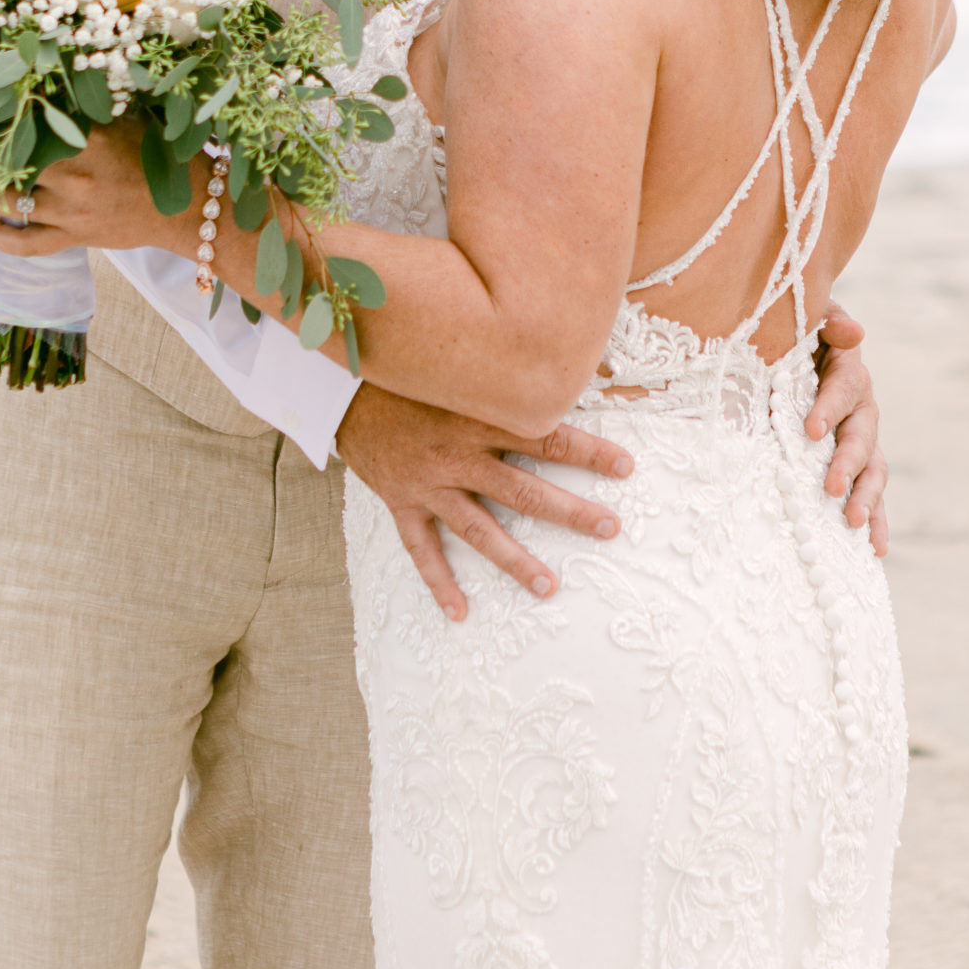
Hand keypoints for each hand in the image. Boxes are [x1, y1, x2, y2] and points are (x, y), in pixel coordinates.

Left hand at [0, 116, 194, 259]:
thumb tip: (53, 92)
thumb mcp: (129, 121)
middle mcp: (74, 174)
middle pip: (14, 161)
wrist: (190, 206)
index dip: (9, 117)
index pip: (34, 122)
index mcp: (88, 138)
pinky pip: (26, 243)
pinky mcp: (74, 236)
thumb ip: (91, 110)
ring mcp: (71, 209)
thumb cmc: (161, 157)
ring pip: (11, 200)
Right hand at [336, 381, 634, 622]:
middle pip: (523, 490)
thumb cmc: (408, 368)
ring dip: (515, 560)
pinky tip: (459, 613)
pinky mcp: (402, 501)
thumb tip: (558, 355)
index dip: (587, 451)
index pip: (545, 435)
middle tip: (609, 528)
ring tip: (549, 587)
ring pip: (480, 529)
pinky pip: (422, 549)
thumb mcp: (457, 362)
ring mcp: (429, 483)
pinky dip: (440, 582)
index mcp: (477, 416)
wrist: (342, 380)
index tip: (626, 466)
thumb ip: (502, 370)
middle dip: (570, 511)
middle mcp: (457, 453)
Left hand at [806, 299, 888, 555]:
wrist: (792, 351)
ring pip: (873, 468)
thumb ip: (828, 321)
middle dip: (847, 463)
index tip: (810, 430)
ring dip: (866, 497)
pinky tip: (876, 549)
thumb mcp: (808, 318)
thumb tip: (855, 333)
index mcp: (847, 370)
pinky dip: (877, 521)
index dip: (830, 407)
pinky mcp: (857, 465)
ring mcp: (862, 439)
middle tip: (830, 486)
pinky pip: (872, 493)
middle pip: (862, 435)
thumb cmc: (793, 332)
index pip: (844, 387)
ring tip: (854, 522)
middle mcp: (861, 407)